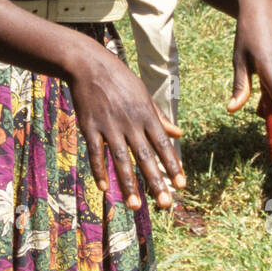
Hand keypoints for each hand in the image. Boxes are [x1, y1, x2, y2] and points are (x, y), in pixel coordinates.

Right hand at [69, 47, 185, 210]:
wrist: (89, 64)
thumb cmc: (120, 80)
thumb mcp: (144, 95)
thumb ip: (160, 117)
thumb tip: (179, 134)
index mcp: (146, 114)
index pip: (163, 144)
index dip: (173, 165)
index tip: (182, 185)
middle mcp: (130, 122)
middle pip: (145, 157)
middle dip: (156, 182)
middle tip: (166, 204)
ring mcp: (108, 125)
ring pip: (120, 159)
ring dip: (128, 184)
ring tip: (135, 206)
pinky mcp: (89, 127)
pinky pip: (95, 152)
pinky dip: (99, 170)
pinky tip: (103, 187)